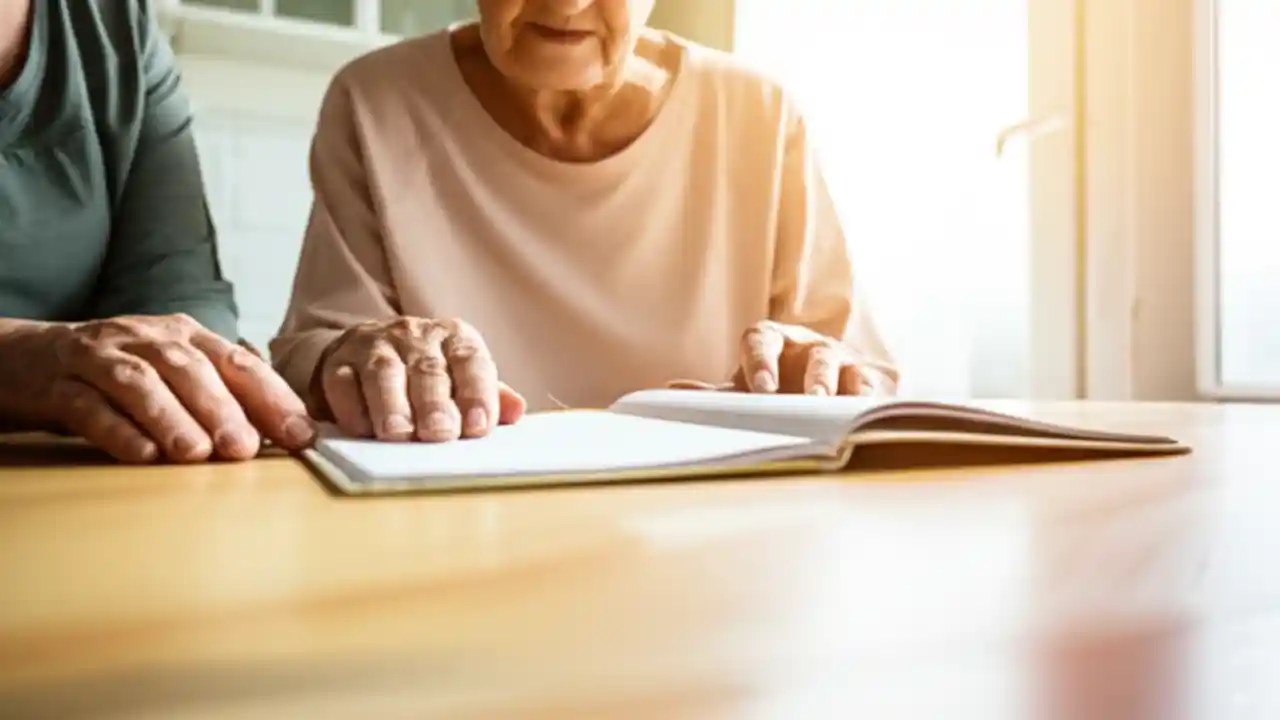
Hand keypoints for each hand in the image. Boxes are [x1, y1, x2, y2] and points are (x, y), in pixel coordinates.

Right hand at [0, 314, 316, 463]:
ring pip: (140, 382)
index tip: (303, 435)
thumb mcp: (176, 375)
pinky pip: (89, 406)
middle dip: (222, 409)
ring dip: (172, 418)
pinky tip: (141, 455)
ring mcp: (101, 357)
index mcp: (187, 336)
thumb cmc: (123, 375)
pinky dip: (117, 430)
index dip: (274, 398)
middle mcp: (147, 338)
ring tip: (196, 454)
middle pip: (189, 369)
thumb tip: (287, 438)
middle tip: (245, 449)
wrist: (32, 358)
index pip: (239, 363)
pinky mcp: (59, 383)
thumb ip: (226, 399)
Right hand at [315, 318, 525, 442]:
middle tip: (439, 434)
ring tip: (399, 435)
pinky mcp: (337, 362)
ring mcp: (373, 346)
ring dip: (392, 406)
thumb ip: (488, 397)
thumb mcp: (461, 381)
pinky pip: (343, 383)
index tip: (478, 427)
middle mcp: (415, 335)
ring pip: (384, 373)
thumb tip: (516, 410)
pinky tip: (361, 430)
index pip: (471, 361)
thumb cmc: (423, 377)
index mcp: (454, 338)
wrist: (362, 354)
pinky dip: (352, 408)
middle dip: (434, 404)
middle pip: (428, 369)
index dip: (477, 393)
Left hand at [672, 321, 893, 395]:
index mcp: (772, 342)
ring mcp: (842, 360)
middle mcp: (808, 346)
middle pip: (813, 353)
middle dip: (812, 377)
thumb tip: (670, 392)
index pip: (762, 340)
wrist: (825, 387)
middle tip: (811, 399)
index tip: (762, 389)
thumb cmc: (776, 387)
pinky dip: (872, 399)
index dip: (761, 361)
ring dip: (843, 388)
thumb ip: (715, 394)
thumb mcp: (746, 390)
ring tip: (838, 409)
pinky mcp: (870, 378)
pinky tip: (868, 414)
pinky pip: (873, 385)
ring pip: (845, 368)